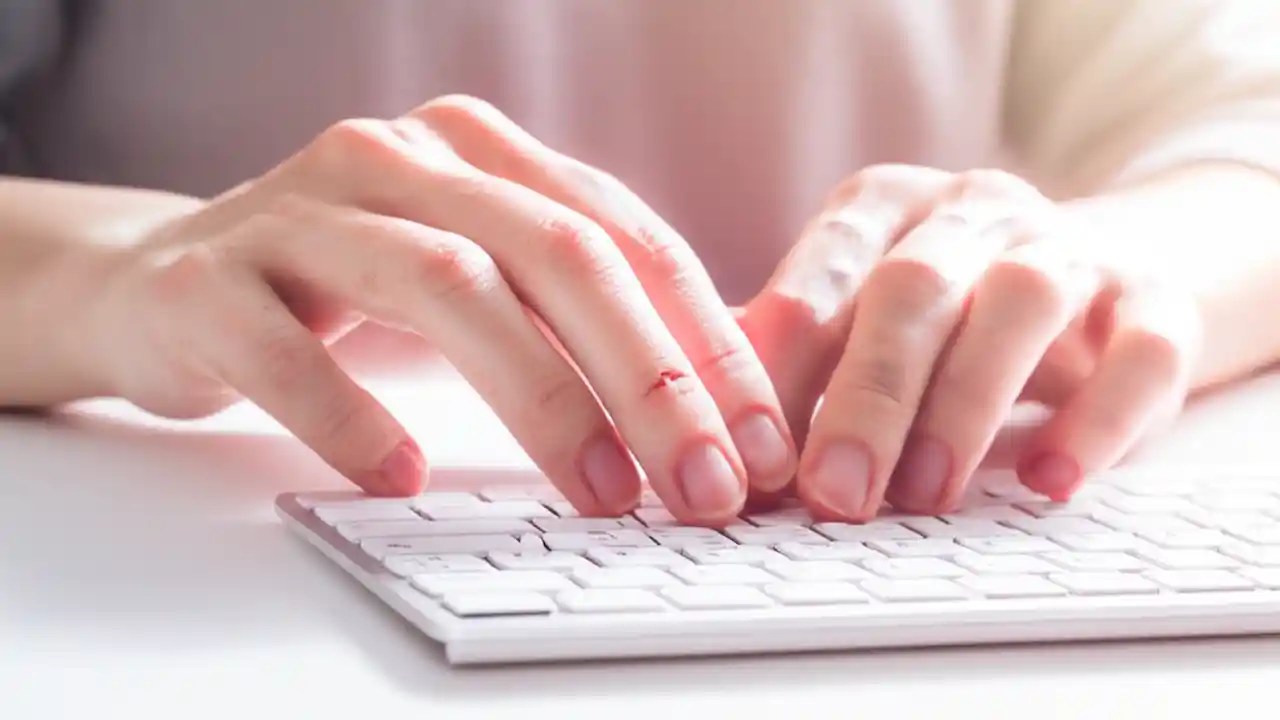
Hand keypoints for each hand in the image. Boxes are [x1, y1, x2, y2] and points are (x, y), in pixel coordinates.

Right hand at [76, 96, 795, 523]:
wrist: (165, 284)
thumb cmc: (350, 293)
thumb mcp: (476, 282)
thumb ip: (572, 319)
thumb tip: (708, 419)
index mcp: (483, 152)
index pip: (626, 237)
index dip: (705, 342)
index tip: (758, 444)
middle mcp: (401, 158)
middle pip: (558, 254)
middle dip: (652, 378)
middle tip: (706, 483)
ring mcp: (301, 210)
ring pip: (445, 284)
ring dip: (542, 398)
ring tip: (601, 491)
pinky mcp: (208, 282)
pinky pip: (288, 350)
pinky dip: (353, 415)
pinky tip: (402, 475)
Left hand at [738, 165, 1201, 519]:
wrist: (1097, 275)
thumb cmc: (944, 312)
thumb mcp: (859, 315)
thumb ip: (792, 361)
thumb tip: (703, 431)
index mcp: (883, 207)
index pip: (821, 272)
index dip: (779, 364)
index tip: (744, 451)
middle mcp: (972, 211)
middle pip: (914, 286)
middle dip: (867, 395)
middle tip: (833, 493)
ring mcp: (1069, 247)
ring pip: (1022, 303)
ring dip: (966, 403)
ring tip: (925, 492)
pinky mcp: (1154, 301)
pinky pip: (1141, 352)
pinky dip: (1096, 421)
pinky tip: (1048, 482)